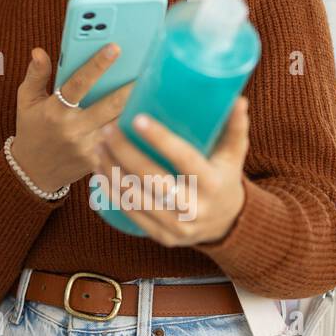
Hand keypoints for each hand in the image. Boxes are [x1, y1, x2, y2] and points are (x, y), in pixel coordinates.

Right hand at [11, 43, 135, 193]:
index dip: (97, 65)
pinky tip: (148, 120)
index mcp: (55, 110)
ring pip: (120, 124)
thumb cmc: (31, 130)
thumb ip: (35, 75)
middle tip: (148, 71)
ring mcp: (87, 147)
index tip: (114, 48)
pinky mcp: (98, 162)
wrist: (33, 172)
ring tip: (154, 91)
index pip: (78, 83)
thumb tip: (39, 52)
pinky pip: (121, 144)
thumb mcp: (26, 101)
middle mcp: (73, 129)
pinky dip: (134, 131)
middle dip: (130, 88)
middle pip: (109, 105)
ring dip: (137, 108)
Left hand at [93, 97, 249, 245]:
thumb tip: (237, 98)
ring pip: (136, 198)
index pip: (184, 159)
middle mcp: (196, 208)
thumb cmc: (224, 176)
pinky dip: (111, 192)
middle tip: (108, 130)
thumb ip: (234, 127)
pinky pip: (131, 213)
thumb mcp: (233, 154)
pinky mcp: (163, 237)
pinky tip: (99, 172)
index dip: (160, 139)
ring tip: (98, 146)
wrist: (228, 223)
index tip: (137, 119)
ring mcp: (178, 226)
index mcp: (213, 183)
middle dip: (124, 153)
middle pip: (152, 178)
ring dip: (112, 171)